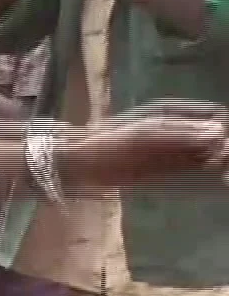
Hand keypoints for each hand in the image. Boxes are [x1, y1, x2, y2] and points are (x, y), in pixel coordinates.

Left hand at [62, 104, 228, 187]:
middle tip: (223, 164)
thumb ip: (180, 134)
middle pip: (214, 134)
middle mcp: (177, 129)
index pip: (214, 115)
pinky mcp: (167, 169)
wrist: (80, 165)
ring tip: (223, 175)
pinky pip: (194, 168)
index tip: (225, 147)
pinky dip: (207, 173)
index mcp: (172, 114)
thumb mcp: (144, 137)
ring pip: (208, 152)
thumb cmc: (109, 145)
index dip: (224, 128)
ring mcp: (173, 149)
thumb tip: (219, 132)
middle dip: (224, 148)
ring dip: (219, 162)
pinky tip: (216, 182)